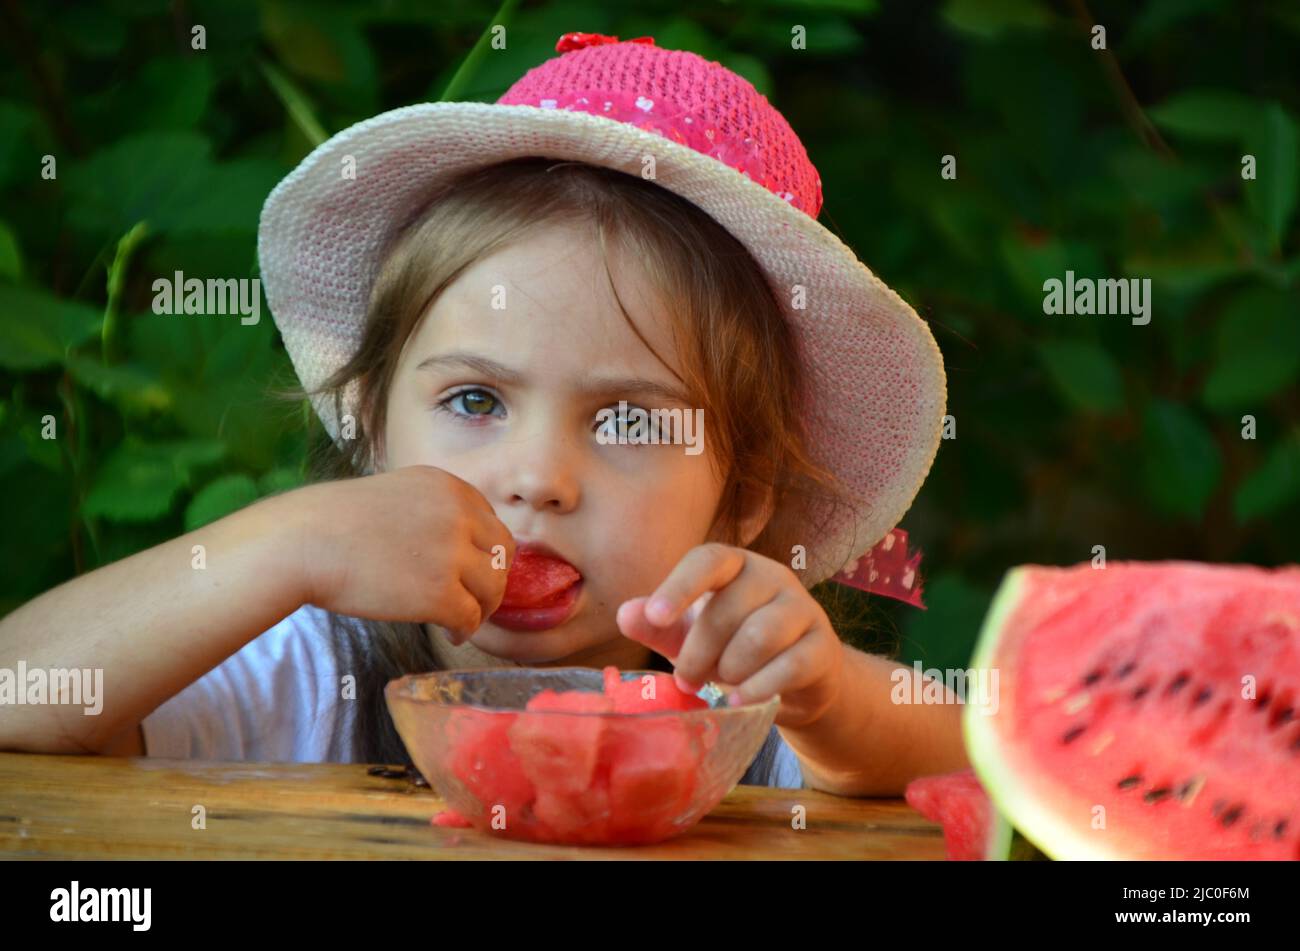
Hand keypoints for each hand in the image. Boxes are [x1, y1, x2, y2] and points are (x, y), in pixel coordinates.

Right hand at [285, 465, 514, 640]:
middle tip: (475, 598)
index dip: (486, 551)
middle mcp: (458, 514)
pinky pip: (471, 617)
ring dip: (483, 607)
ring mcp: (451, 553)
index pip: (491, 522)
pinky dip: (464, 629)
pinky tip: (450, 633)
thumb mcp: (396, 494)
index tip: (473, 570)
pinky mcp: (440, 592)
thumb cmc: (333, 522)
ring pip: (494, 588)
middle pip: (502, 553)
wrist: (302, 543)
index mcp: (448, 486)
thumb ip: (432, 511)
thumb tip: (459, 547)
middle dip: (493, 578)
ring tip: (462, 619)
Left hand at [616, 543, 844, 727]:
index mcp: (735, 565)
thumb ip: (657, 626)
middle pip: (728, 609)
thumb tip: (626, 614)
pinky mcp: (823, 646)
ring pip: (760, 636)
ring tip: (719, 684)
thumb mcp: (689, 636)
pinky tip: (738, 700)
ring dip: (730, 669)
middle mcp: (772, 576)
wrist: (795, 681)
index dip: (680, 585)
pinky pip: (789, 666)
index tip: (656, 616)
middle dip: (699, 652)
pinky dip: (757, 688)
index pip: (709, 559)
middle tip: (686, 680)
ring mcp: (803, 609)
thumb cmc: (732, 648)